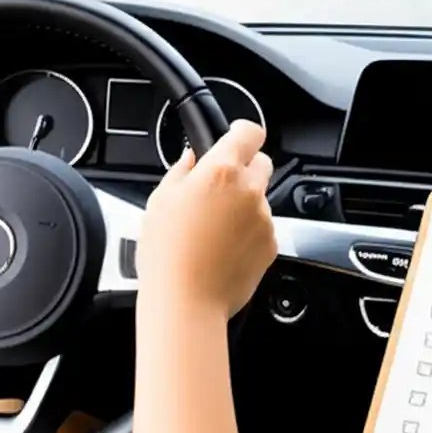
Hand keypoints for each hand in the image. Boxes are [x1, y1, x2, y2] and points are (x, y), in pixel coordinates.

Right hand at [137, 120, 276, 317]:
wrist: (186, 300)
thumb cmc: (167, 254)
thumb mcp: (160, 201)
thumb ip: (182, 171)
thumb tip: (191, 160)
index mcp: (221, 171)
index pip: (250, 132)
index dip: (242, 132)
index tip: (235, 138)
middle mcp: (249, 190)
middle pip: (261, 163)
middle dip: (244, 170)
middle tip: (217, 189)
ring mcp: (264, 218)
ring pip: (260, 199)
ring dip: (243, 205)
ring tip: (212, 229)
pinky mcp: (271, 244)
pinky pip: (263, 227)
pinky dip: (248, 233)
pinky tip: (223, 247)